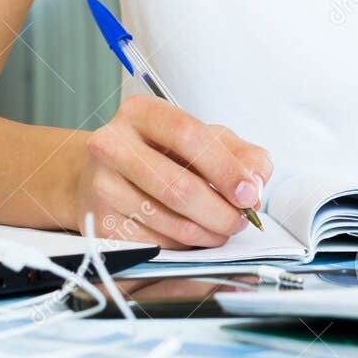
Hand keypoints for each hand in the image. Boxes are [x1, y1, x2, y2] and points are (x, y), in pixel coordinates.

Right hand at [73, 96, 272, 248]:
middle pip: (177, 186)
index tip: (249, 193)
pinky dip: (184, 244)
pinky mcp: (100, 222)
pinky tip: (194, 233)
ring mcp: (102, 185)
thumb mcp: (202, 139)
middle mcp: (112, 144)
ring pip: (168, 221)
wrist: (104, 175)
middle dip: (220, 211)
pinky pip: (155, 242)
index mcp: (140, 112)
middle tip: (241, 220)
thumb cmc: (160, 153)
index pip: (188, 135)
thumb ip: (239, 153)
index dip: (225, 168)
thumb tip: (256, 182)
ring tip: (223, 228)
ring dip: (207, 232)